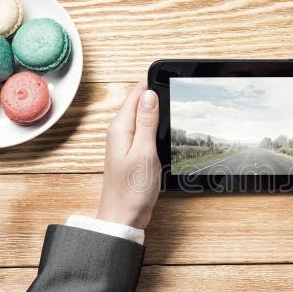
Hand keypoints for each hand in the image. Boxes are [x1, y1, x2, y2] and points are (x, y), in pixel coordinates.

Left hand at [97, 80, 161, 229]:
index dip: (151, 83)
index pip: (136, 94)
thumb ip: (147, 122)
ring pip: (140, 115)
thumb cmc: (132, 190)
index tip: (167, 74)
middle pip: (137, 102)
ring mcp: (124, 142)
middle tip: (173, 83)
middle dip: (154, 92)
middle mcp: (119, 132)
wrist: (123, 217)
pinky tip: (163, 124)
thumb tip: (149, 95)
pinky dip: (153, 123)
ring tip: (170, 97)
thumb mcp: (144, 152)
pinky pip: (142, 129)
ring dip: (154, 107)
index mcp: (120, 128)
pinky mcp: (130, 152)